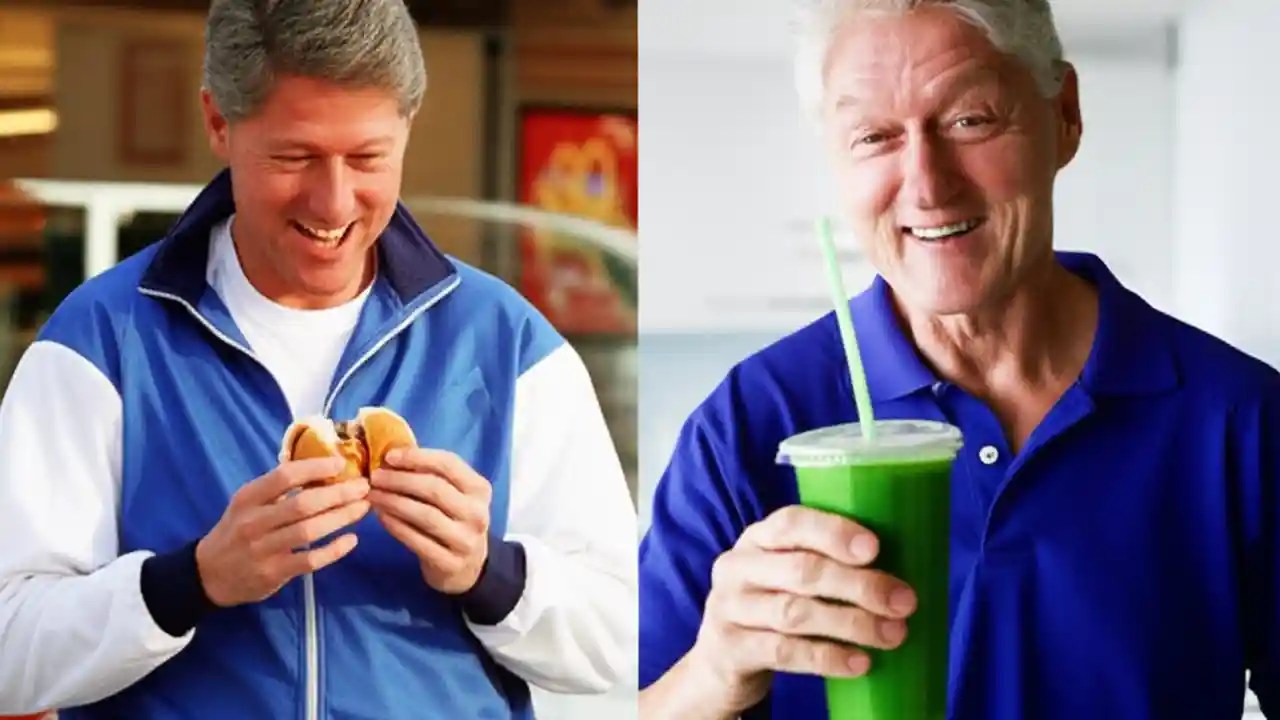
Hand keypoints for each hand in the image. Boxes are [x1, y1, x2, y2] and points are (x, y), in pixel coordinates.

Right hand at [195, 457, 370, 606]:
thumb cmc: (237, 530)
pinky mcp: (273, 573)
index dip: (315, 468)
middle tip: (363, 487)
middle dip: (338, 494)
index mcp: (248, 498)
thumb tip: (321, 468)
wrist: (209, 574)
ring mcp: (263, 549)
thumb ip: (277, 489)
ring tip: (363, 508)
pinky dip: (333, 550)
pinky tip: (352, 540)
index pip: (284, 476)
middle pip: (303, 504)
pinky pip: (309, 561)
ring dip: (341, 518)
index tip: (341, 464)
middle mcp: (254, 522)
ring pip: (309, 531)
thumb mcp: (248, 504)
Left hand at [369, 448, 492, 593]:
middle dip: (400, 479)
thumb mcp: (455, 495)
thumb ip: (432, 475)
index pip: (449, 464)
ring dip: (394, 502)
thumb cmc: (454, 520)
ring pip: (425, 515)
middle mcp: (477, 513)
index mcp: (479, 489)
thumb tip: (392, 456)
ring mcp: (465, 540)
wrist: (469, 567)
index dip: (417, 457)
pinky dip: (395, 526)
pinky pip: (416, 540)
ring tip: (373, 495)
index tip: (389, 456)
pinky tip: (381, 516)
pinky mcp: (450, 563)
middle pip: (435, 489)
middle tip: (375, 477)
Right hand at [686, 506, 916, 715]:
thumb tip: (895, 575)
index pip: (791, 522)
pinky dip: (827, 657)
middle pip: (801, 570)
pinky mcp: (730, 648)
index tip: (875, 548)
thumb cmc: (771, 608)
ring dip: (851, 623)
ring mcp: (729, 608)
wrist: (720, 661)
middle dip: (858, 585)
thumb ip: (823, 564)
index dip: (833, 532)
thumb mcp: (785, 576)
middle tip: (902, 601)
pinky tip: (859, 662)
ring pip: (795, 612)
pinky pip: (785, 651)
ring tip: (891, 635)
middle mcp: (737, 567)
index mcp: (756, 539)